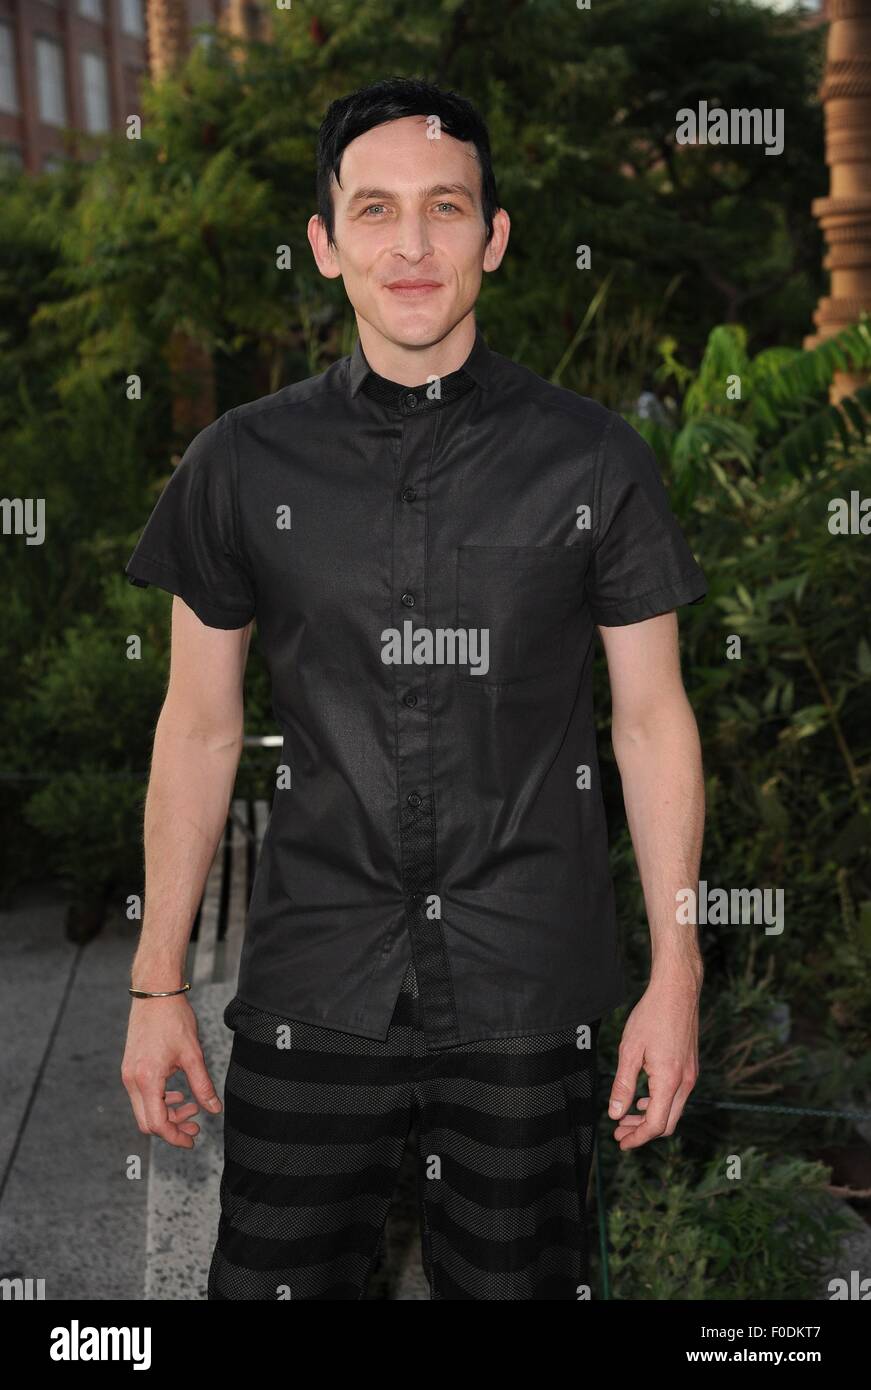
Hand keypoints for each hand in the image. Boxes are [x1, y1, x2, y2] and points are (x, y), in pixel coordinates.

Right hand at [121, 994, 222, 1148]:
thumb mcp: (193, 1054)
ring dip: (167, 1113)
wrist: (154, 992)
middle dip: (172, 1128)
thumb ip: (202, 1085)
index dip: (175, 1137)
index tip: (192, 1140)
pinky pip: (143, 1095)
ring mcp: (128, 1074)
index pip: (157, 1123)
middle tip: (196, 1125)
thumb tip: (213, 1109)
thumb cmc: (173, 1018)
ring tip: (191, 1105)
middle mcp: (132, 1080)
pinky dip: (160, 1100)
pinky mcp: (130, 1067)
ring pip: (144, 1109)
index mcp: (147, 1079)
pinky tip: (178, 1093)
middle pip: (147, 1122)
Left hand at [607, 967, 699, 1148]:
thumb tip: (615, 1114)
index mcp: (670, 1080)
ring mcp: (691, 1074)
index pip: (656, 1124)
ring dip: (651, 1118)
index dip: (637, 1137)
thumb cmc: (652, 1016)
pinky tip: (643, 1098)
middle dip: (643, 1132)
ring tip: (626, 1117)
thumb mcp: (630, 1050)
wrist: (678, 991)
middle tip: (620, 1133)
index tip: (621, 1142)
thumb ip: (623, 1084)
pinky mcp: (690, 1066)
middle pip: (668, 1123)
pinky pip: (677, 1096)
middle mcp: (686, 1082)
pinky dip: (660, 1103)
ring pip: (673, 1110)